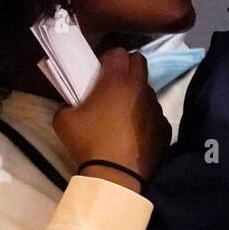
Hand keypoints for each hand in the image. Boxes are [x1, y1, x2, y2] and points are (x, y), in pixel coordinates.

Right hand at [52, 48, 170, 190]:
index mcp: (116, 80)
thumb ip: (67, 104)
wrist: (116, 177)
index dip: (107, 57)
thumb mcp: (63, 121)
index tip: (100, 69)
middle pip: (139, 62)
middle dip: (127, 67)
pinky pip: (155, 115)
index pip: (117, 51)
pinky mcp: (165, 128)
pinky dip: (145, 119)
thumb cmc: (89, 144)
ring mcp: (156, 108)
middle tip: (113, 83)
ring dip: (136, 94)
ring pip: (148, 90)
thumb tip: (72, 104)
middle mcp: (140, 88)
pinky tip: (133, 134)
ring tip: (123, 114)